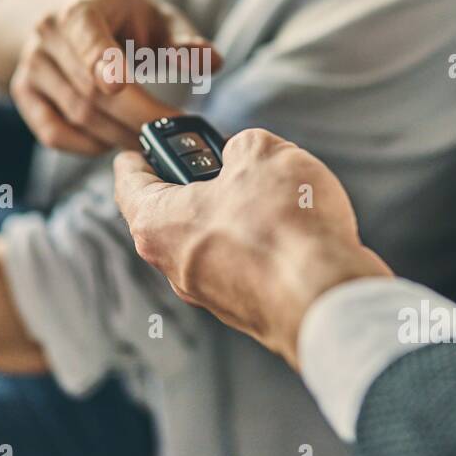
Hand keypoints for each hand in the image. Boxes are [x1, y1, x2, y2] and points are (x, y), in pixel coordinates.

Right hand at [10, 0, 221, 155]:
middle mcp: (47, 35)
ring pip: (77, 115)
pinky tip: (112, 143)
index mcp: (81, 7)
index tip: (119, 85)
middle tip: (170, 135)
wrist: (72, 19)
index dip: (100, 58)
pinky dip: (85, 147)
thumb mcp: (157, 17)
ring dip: (118, 136)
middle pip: (91, 88)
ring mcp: (31, 65)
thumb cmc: (125, 19)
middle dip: (136, 116)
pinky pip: (53, 133)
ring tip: (150, 141)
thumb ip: (184, 40)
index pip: (85, 31)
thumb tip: (212, 60)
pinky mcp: (24, 93)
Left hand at [113, 129, 391, 367]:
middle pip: (172, 215)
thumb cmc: (283, 228)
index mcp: (159, 225)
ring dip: (233, 215)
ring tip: (269, 191)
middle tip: (218, 160)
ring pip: (211, 242)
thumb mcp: (260, 152)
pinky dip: (260, 245)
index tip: (137, 151)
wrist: (325, 293)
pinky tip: (291, 228)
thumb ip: (242, 146)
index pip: (129, 186)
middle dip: (195, 184)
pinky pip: (244, 266)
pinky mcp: (248, 309)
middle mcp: (176, 266)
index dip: (136, 159)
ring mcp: (212, 293)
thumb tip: (245, 156)